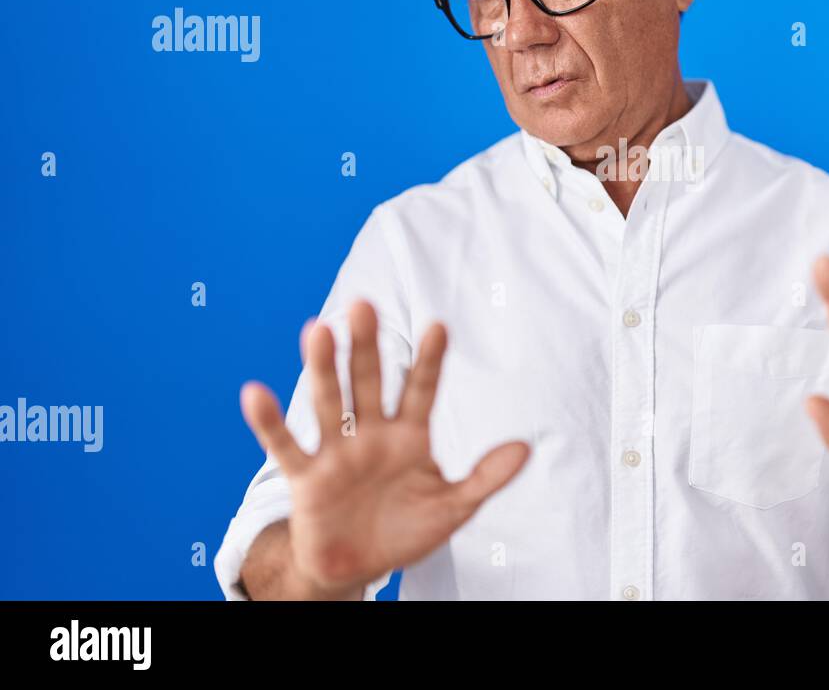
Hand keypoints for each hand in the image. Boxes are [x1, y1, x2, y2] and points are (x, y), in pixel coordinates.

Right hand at [239, 301, 529, 596]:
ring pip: (329, 403)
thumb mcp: (453, 507)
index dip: (430, 362)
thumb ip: (485, 477)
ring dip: (323, 369)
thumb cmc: (406, 530)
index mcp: (410, 436)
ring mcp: (337, 453)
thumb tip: (526, 448)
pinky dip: (269, 422)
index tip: (438, 326)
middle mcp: (371, 434)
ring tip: (318, 330)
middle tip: (365, 305)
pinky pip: (284, 447)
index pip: (422, 390)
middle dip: (367, 347)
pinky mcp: (307, 478)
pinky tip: (256, 393)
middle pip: (369, 383)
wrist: (359, 568)